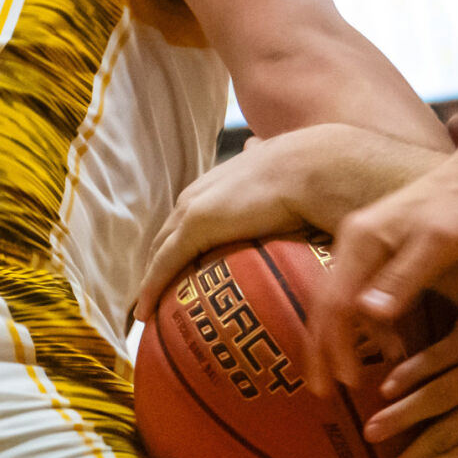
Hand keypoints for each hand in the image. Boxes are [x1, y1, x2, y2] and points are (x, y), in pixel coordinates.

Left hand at [137, 132, 311, 320]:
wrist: (312, 168)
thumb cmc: (306, 172)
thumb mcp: (274, 165)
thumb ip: (260, 159)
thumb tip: (257, 144)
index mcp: (215, 184)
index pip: (185, 219)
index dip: (176, 244)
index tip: (175, 270)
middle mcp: (198, 194)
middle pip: (166, 236)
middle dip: (157, 265)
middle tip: (154, 298)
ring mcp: (193, 209)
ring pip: (160, 252)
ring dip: (151, 281)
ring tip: (147, 311)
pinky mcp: (194, 227)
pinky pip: (164, 265)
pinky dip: (152, 288)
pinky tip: (145, 313)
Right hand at [311, 152, 457, 392]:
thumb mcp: (438, 247)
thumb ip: (403, 280)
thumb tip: (368, 314)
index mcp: (361, 243)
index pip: (335, 305)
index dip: (335, 347)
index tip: (344, 383)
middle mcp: (353, 243)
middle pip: (326, 304)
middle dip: (323, 349)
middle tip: (323, 391)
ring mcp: (364, 245)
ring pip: (341, 301)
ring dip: (346, 340)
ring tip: (355, 377)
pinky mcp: (379, 250)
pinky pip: (361, 293)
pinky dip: (370, 324)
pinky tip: (390, 346)